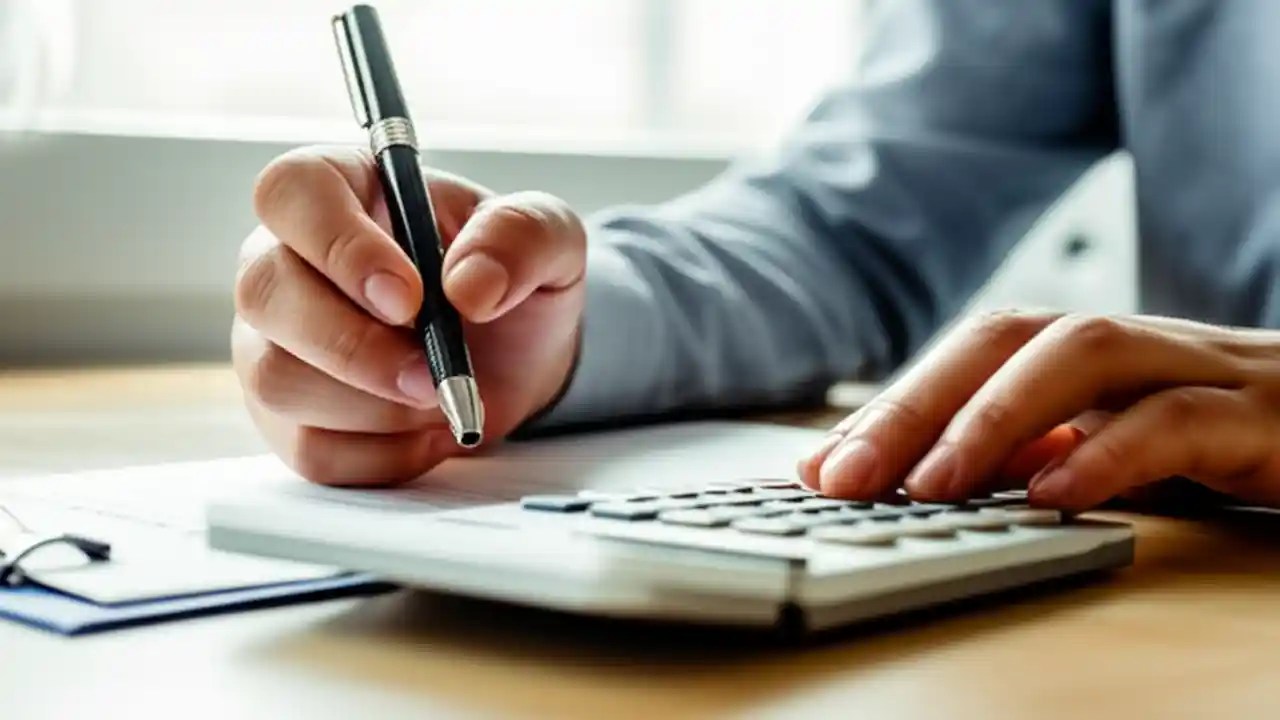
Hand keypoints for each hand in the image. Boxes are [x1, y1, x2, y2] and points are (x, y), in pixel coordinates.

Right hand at [232, 146, 584, 484]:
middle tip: (433, 375)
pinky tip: (425, 432)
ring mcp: (272, 342)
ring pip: (278, 380)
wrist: (515, 355)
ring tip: (441, 395)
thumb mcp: (546, 235)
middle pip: (264, 293)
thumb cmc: (508, 275)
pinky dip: (383, 455)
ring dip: (375, 407)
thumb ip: (521, 236)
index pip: (292, 191)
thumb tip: (470, 285)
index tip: (409, 297)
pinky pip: (308, 448)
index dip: (340, 245)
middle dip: (356, 346)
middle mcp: (285, 258)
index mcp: (341, 187)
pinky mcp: (285, 417)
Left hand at [799, 312, 1279, 509]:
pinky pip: (1180, 418)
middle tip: (846, 476)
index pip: (970, 354)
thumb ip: (1027, 452)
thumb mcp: (1111, 447)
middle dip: (916, 404)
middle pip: (1006, 339)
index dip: (893, 402)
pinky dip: (1109, 452)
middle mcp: (1133, 345)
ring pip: (1084, 355)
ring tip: (931, 484)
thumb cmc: (1226, 439)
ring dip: (992, 417)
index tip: (821, 465)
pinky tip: (1052, 495)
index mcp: (1090, 353)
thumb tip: (916, 475)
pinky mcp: (1264, 417)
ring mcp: (1200, 368)